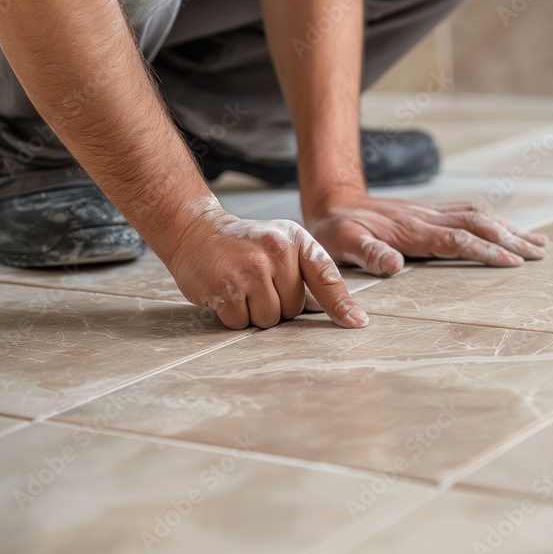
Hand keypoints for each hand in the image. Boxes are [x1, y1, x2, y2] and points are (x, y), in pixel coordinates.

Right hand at [162, 201, 367, 329]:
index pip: (326, 277)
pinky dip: (234, 316)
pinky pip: (242, 322)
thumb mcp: (283, 245)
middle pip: (294, 308)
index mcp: (295, 241)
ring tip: (242, 288)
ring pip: (269, 319)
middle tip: (257, 283)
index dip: (342, 304)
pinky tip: (226, 294)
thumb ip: (308, 273)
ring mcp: (250, 270)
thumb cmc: (245, 244)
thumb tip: (335, 311)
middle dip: (278, 305)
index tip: (357, 323)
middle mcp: (276, 252)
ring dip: (255, 313)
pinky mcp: (226, 288)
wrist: (195, 230)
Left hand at [305, 194, 547, 276]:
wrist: (332, 202)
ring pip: (479, 215)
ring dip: (510, 228)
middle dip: (512, 238)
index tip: (513, 262)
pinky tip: (507, 228)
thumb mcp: (342, 244)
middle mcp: (427, 218)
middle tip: (540, 254)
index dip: (486, 250)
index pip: (458, 240)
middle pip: (478, 224)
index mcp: (412, 231)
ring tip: (538, 242)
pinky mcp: (430, 212)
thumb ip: (367, 254)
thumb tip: (394, 266)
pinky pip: (469, 211)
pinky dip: (494, 220)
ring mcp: (430, 212)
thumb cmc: (335, 230)